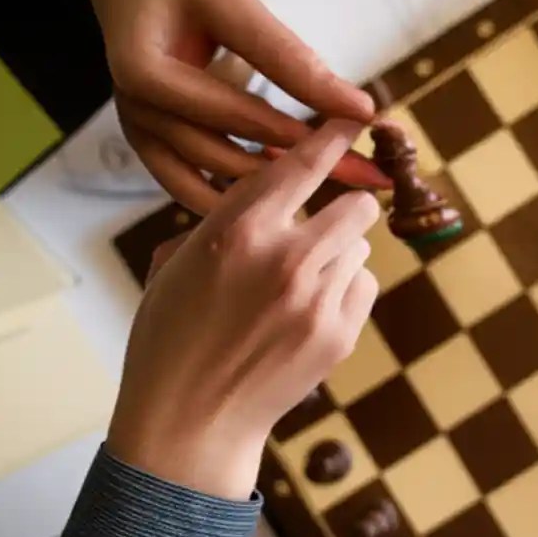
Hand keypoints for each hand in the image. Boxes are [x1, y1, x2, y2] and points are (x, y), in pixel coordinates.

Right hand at [71, 0, 388, 213]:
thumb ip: (287, 54)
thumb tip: (356, 106)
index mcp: (143, 74)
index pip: (235, 114)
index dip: (299, 129)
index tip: (360, 138)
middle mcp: (136, 114)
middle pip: (228, 158)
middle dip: (302, 168)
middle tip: (367, 177)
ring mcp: (141, 138)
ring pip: (216, 185)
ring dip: (278, 191)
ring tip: (341, 190)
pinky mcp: (154, 149)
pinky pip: (198, 190)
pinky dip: (244, 197)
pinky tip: (296, 197)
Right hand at [107, 120, 380, 499]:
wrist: (191, 420)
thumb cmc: (173, 336)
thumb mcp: (179, 263)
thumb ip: (230, 220)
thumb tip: (274, 188)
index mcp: (237, 231)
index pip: (302, 163)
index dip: (335, 136)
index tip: (357, 116)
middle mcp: (284, 258)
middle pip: (357, 205)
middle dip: (345, 211)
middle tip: (320, 228)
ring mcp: (317, 299)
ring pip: (361, 247)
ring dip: (338, 254)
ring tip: (296, 284)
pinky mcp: (339, 333)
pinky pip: (364, 284)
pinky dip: (344, 289)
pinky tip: (308, 311)